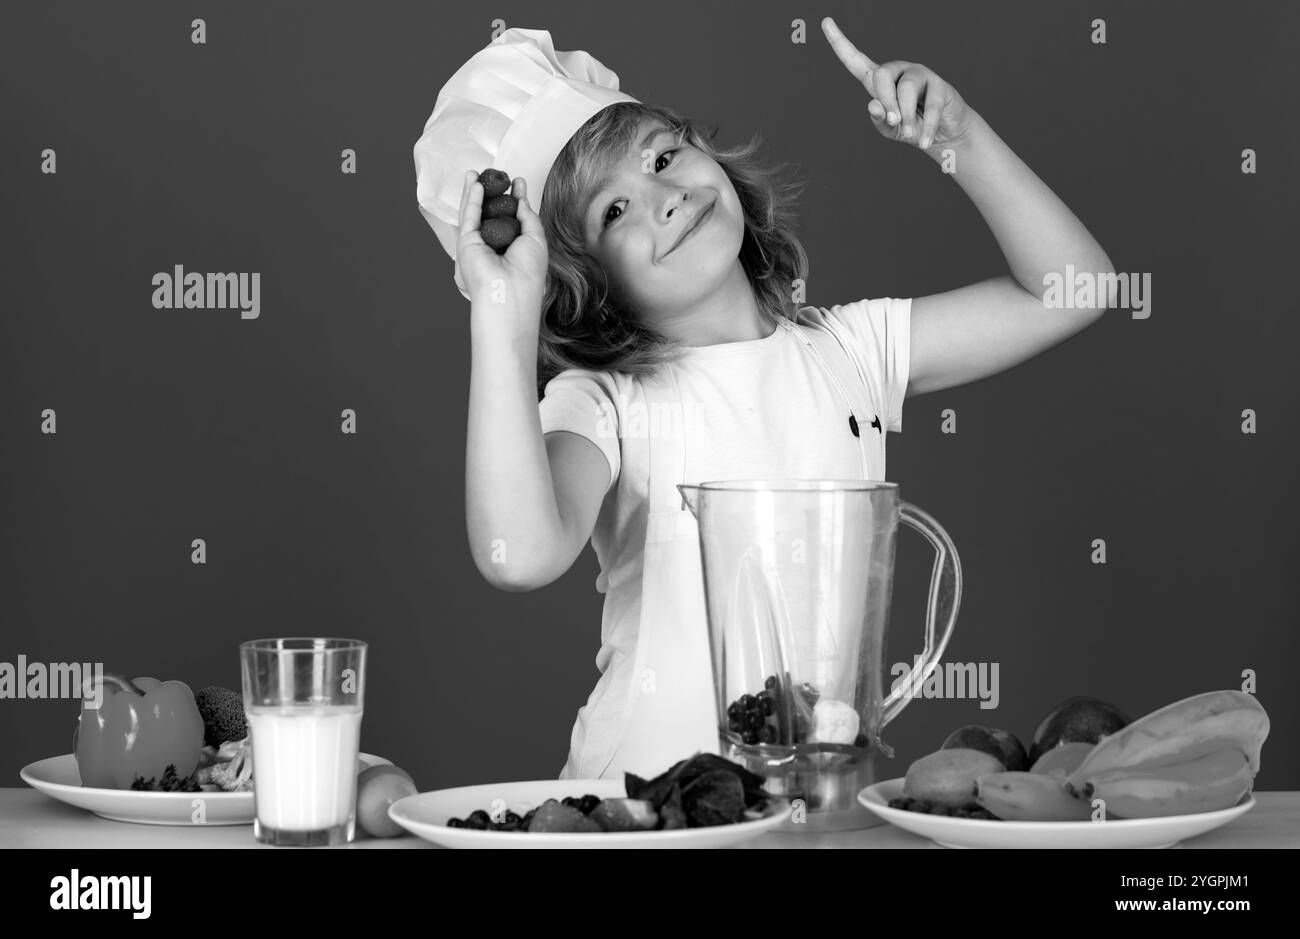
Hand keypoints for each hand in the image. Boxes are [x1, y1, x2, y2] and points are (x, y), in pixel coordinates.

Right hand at [457, 172, 548, 314]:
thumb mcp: (535, 237)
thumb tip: (521, 199)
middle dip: (492, 193)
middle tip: (495, 175)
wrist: (511, 291)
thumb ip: (527, 216)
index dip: (515, 199)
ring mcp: (480, 245)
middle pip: (491, 214)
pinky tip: (475, 185)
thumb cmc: (528, 271)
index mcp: (514, 248)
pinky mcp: (466, 244)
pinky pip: (469, 217)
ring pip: (475, 213)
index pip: (512, 219)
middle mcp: (496, 246)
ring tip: (477, 173)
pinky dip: (471, 200)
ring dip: (475, 191)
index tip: (518, 182)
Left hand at [821, 16, 973, 151]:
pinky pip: (930, 104)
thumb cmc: (912, 129)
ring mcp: (919, 75)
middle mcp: (897, 72)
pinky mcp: (939, 84)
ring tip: (909, 133)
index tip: (825, 22)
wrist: (943, 135)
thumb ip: (879, 121)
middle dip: (886, 100)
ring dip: (906, 114)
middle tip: (893, 122)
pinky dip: (925, 126)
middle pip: (882, 75)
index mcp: (879, 81)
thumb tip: (873, 105)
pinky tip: (924, 141)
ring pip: (906, 87)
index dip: (840, 43)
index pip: (855, 60)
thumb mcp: (890, 130)